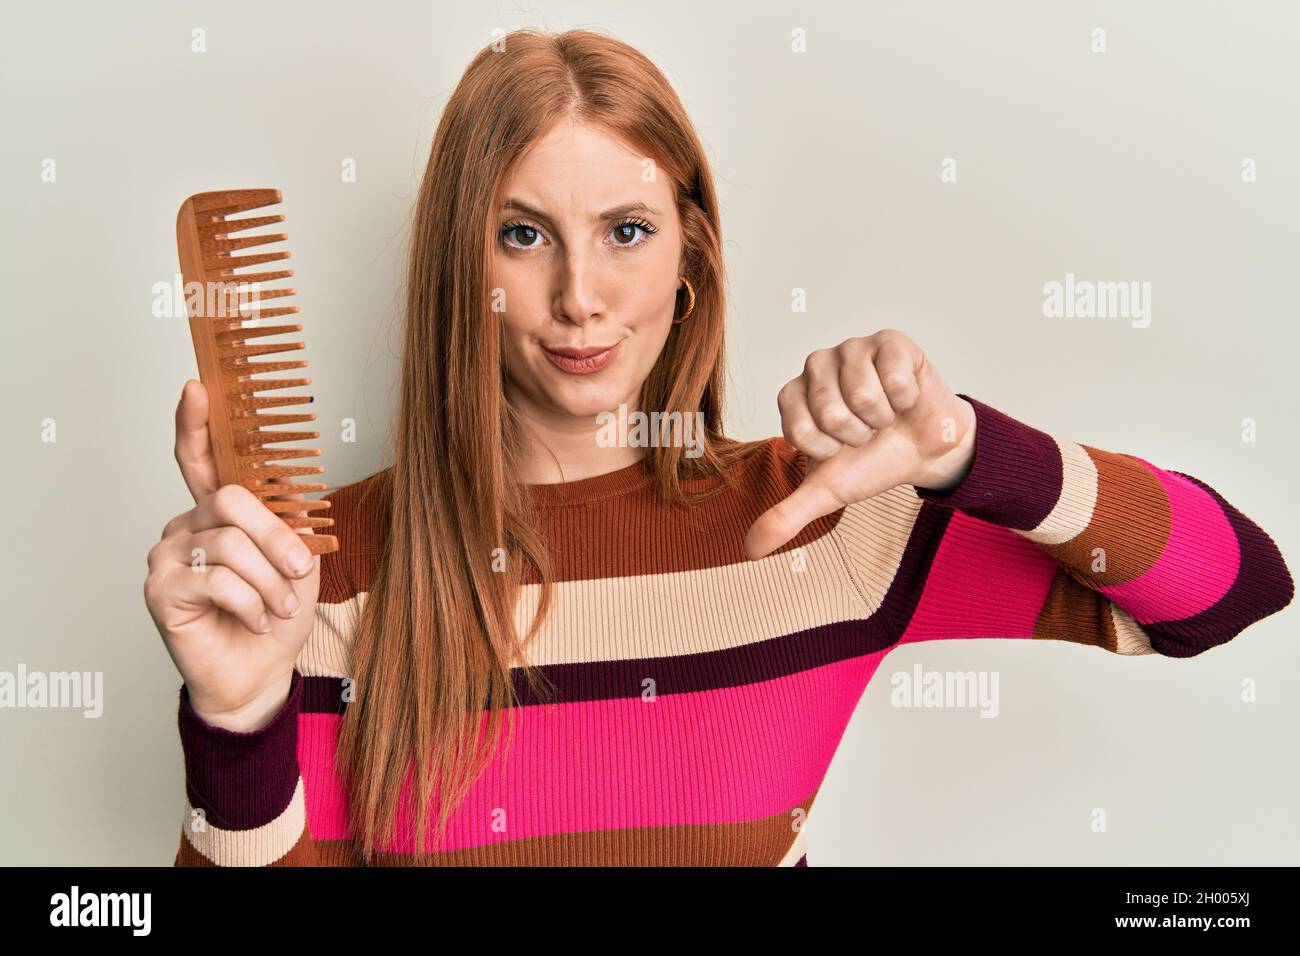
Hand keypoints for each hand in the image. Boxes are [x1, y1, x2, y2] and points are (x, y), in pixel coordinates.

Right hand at [143, 379, 321, 730]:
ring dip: (269, 581)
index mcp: (219, 511)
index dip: (198, 423)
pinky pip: (217, 579)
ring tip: (279, 607)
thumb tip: (291, 491)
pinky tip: (255, 618)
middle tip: (300, 571)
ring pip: (230, 544)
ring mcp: (168, 554)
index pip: (201, 458)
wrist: (261, 671)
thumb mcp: (299, 560)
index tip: (198, 387)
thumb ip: (290, 521)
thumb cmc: (276, 613)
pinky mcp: (160, 589)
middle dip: (277, 538)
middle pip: (232, 500)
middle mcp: (188, 524)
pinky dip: (250, 602)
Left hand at [744, 329, 975, 559]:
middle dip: (855, 434)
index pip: (797, 425)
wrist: (925, 450)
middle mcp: (816, 365)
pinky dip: (905, 399)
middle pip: (828, 409)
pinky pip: (894, 376)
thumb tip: (750, 550)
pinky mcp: (890, 341)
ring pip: (862, 393)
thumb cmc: (871, 462)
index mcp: (794, 395)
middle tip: (866, 433)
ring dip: (881, 418)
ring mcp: (853, 348)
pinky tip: (904, 399)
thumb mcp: (827, 492)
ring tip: (884, 416)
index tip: (839, 449)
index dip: (826, 447)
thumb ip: (787, 516)